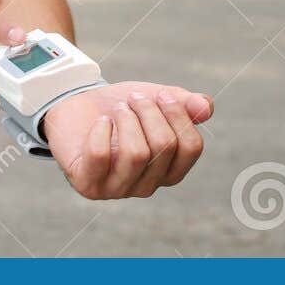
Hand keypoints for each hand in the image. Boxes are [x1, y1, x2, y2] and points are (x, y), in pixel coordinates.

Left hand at [40, 81, 213, 198]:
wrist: (77, 106)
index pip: (191, 148)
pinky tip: (100, 123)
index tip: (162, 94)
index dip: (179, 115)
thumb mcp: (155, 99)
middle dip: (149, 112)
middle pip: (164, 147)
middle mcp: (147, 186)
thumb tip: (206, 109)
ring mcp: (117, 189)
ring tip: (118, 109)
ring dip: (127, 119)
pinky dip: (101, 130)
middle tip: (133, 99)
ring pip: (135, 154)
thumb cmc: (121, 108)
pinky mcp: (88, 185)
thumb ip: (184, 103)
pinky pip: (100, 156)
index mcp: (169, 170)